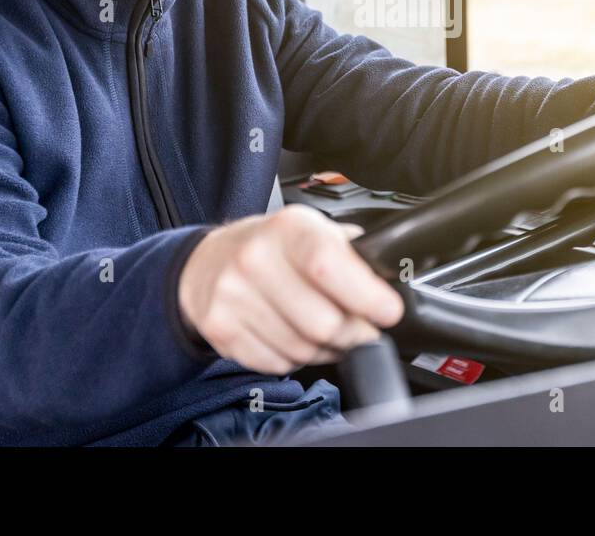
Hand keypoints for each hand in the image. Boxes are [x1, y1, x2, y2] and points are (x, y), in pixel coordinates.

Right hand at [176, 204, 403, 374]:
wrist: (207, 263)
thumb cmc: (271, 248)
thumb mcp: (310, 230)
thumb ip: (349, 253)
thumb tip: (387, 282)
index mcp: (288, 229)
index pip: (329, 266)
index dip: (366, 297)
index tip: (387, 312)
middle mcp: (255, 258)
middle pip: (324, 323)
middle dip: (354, 333)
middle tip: (361, 327)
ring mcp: (233, 296)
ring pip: (303, 350)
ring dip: (326, 350)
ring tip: (325, 332)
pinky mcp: (221, 330)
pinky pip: (277, 364)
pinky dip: (294, 359)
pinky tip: (293, 336)